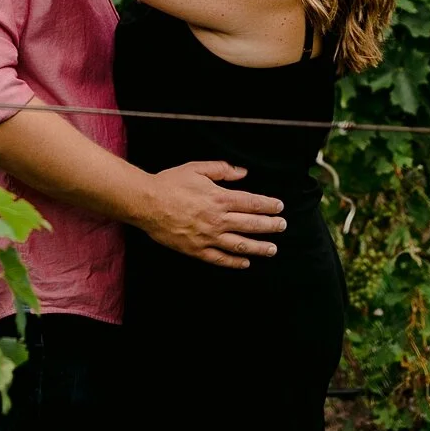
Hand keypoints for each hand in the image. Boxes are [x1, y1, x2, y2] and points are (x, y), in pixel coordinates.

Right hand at [134, 161, 285, 269]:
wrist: (147, 203)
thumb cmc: (170, 183)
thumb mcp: (196, 168)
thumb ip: (222, 169)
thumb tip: (243, 173)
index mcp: (219, 198)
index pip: (252, 203)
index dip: (268, 206)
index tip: (279, 207)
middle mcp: (217, 219)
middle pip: (251, 224)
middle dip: (270, 226)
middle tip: (282, 226)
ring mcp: (208, 237)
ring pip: (240, 245)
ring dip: (259, 247)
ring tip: (273, 249)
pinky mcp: (196, 250)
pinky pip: (220, 259)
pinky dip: (235, 262)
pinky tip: (246, 262)